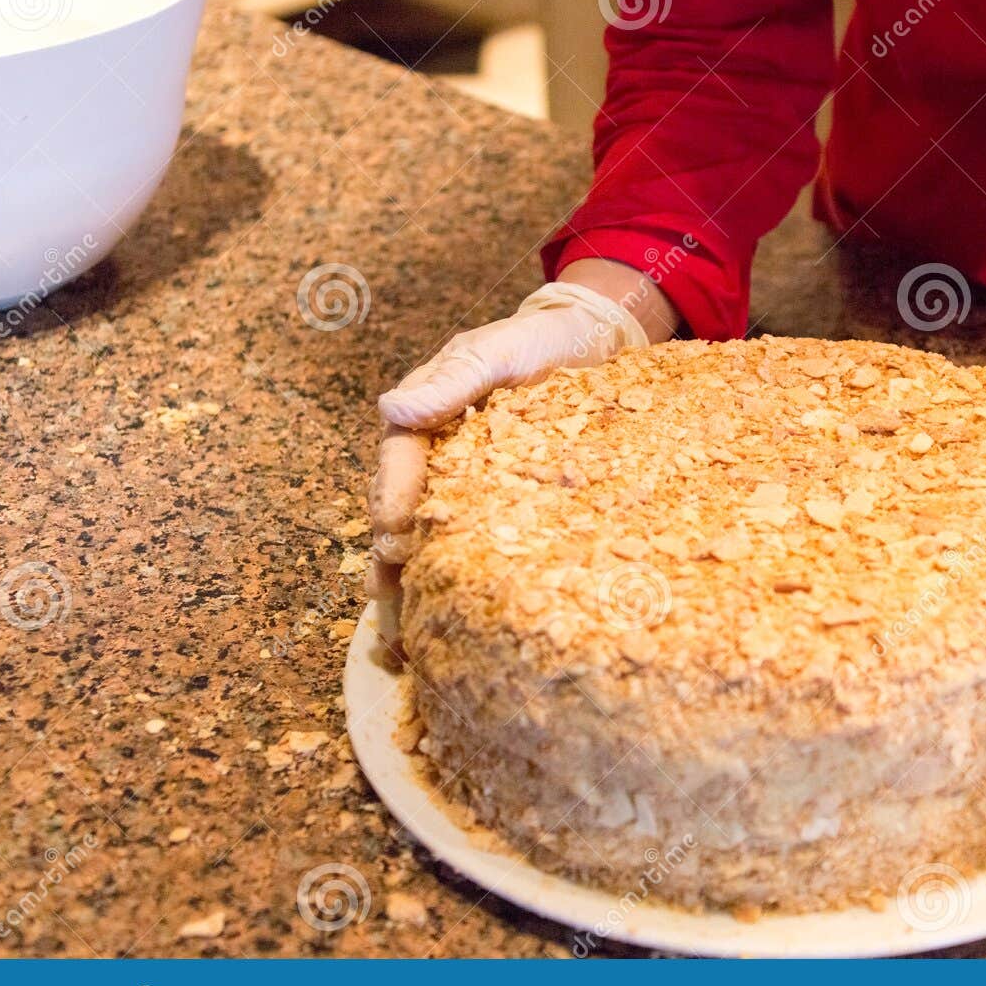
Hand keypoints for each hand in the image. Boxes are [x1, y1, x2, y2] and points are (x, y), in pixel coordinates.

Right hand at [367, 265, 675, 629]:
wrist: (595, 340)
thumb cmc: (544, 339)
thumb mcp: (500, 351)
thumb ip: (453, 380)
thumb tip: (390, 409)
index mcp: (428, 414)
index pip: (400, 464)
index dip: (393, 505)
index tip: (393, 545)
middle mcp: (438, 452)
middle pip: (404, 514)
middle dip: (392, 570)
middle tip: (392, 619)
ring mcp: (467, 479)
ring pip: (432, 538)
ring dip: (416, 590)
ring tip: (405, 646)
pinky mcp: (501, 501)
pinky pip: (475, 543)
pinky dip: (460, 581)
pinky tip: (454, 626)